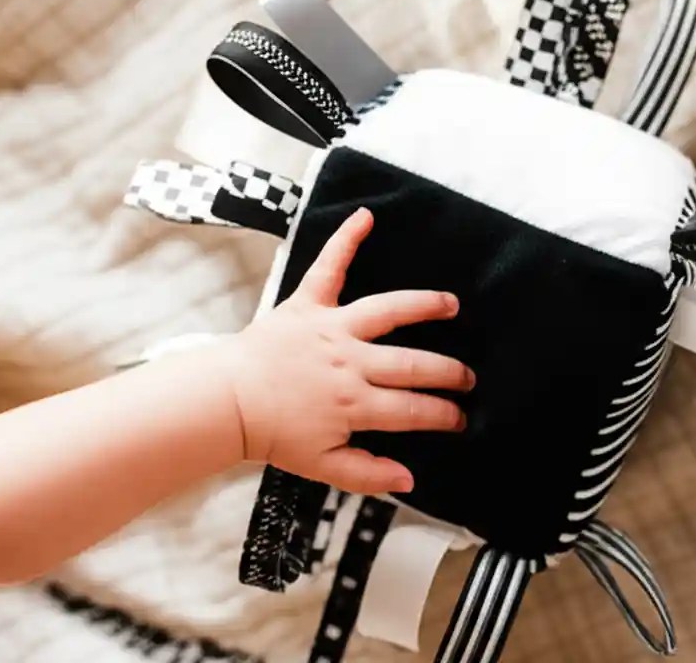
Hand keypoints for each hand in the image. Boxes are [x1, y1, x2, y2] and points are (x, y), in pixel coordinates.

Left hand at [222, 207, 471, 494]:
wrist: (227, 404)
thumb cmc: (274, 434)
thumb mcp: (323, 467)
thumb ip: (368, 474)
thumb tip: (411, 479)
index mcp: (353, 404)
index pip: (413, 410)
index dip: (443, 415)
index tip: (460, 418)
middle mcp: (349, 363)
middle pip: (412, 364)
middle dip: (448, 372)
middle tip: (468, 377)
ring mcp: (330, 330)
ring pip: (387, 311)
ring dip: (423, 305)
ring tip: (451, 304)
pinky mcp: (306, 306)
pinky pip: (328, 268)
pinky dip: (345, 239)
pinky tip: (365, 217)